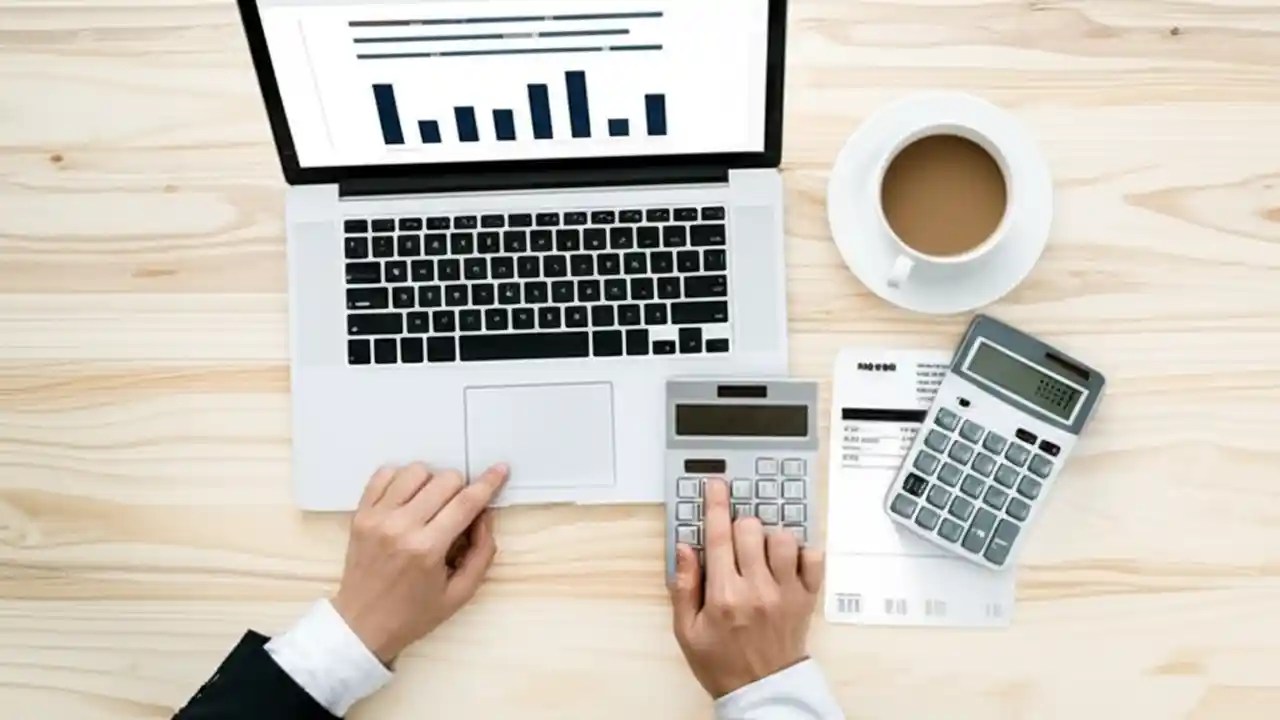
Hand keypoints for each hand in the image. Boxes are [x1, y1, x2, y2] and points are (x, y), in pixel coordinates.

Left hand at [332, 462, 508, 663]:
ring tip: (431, 504)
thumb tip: (485, 514)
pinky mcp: (360, 514)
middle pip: (444, 480)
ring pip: (416, 471)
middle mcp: (401, 527)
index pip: (466, 502)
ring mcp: (377, 518)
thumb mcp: (460, 593)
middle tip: (457, 510)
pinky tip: (408, 497)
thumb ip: (482, 553)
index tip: (499, 470)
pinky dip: (401, 478)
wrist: (362, 625)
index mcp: (428, 549)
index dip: (488, 483)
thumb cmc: (414, 614)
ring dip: (432, 482)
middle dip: (460, 489)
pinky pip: (384, 474)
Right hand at [669, 478, 824, 697]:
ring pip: (782, 537)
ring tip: (760, 551)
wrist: (761, 690)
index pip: (718, 536)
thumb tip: (685, 549)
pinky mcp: (806, 597)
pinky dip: (802, 550)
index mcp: (723, 595)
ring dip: (769, 536)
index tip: (716, 486)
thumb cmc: (722, 662)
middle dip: (738, 525)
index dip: (716, 505)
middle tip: (733, 539)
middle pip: (750, 529)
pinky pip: (813, 557)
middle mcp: (756, 589)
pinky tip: (786, 559)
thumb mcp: (686, 630)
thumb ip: (683, 586)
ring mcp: (785, 592)